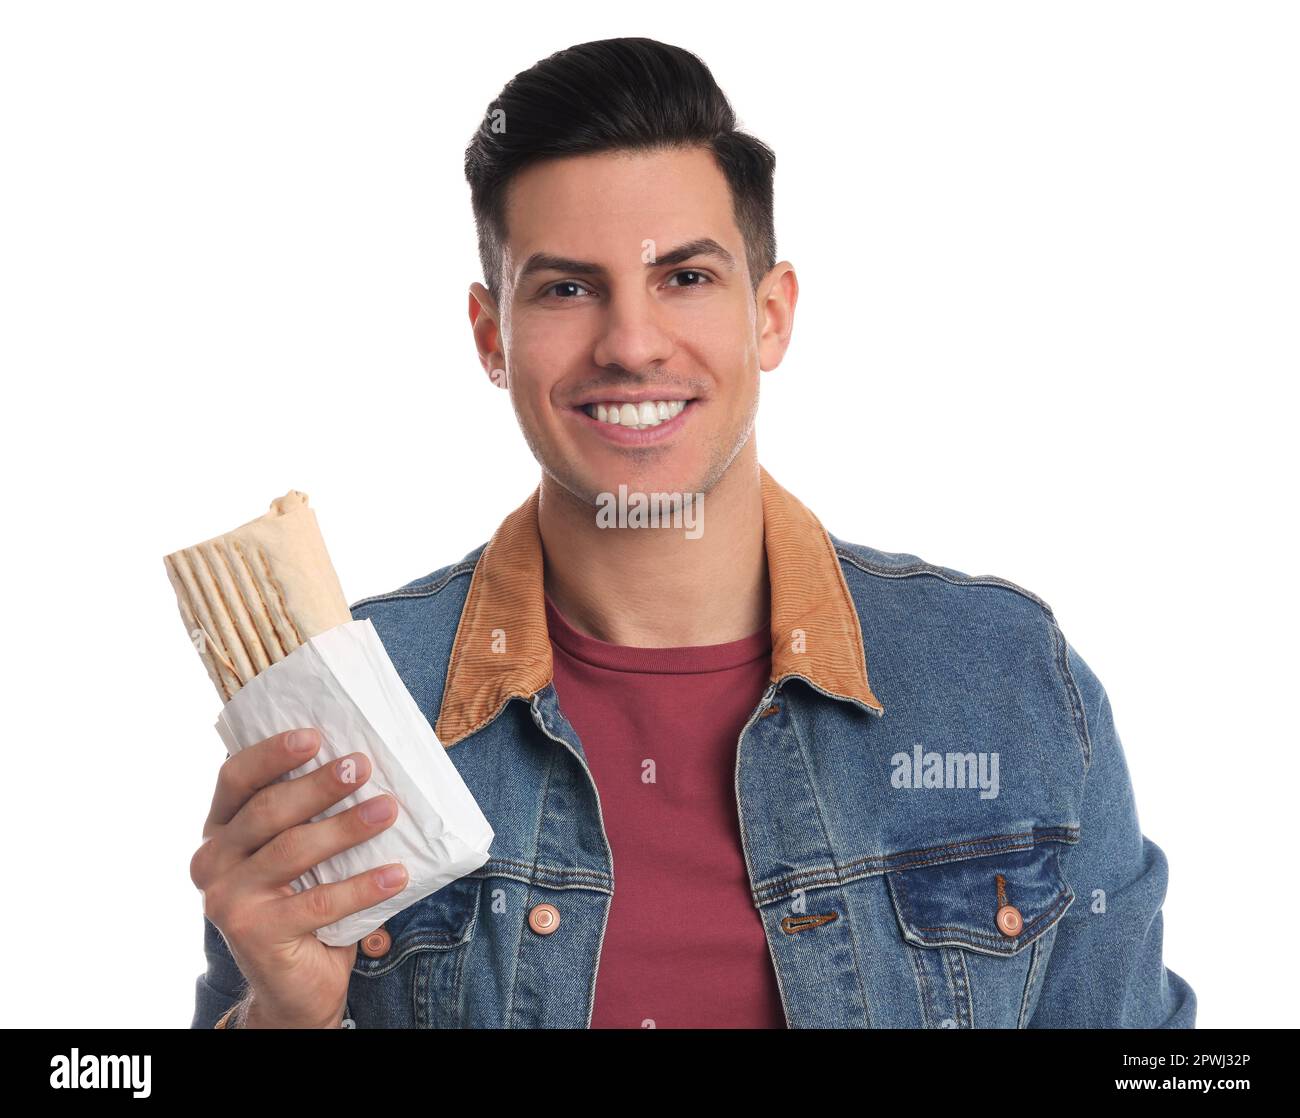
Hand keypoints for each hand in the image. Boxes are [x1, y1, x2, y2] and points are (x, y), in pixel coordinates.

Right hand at [190, 728, 407, 1027]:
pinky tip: (397, 873)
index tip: (315, 735)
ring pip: (293, 850)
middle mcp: (213, 861)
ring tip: (388, 810)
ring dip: (346, 827)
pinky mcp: (256, 934)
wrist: (294, 986)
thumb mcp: (297, 855)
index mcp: (220, 831)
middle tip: (362, 765)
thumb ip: (307, 817)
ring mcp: (229, 899)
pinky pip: (320, 902)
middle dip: (319, 784)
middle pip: (268, 810)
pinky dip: (363, 886)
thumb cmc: (303, 903)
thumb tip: (362, 765)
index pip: (236, 779)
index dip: (272, 753)